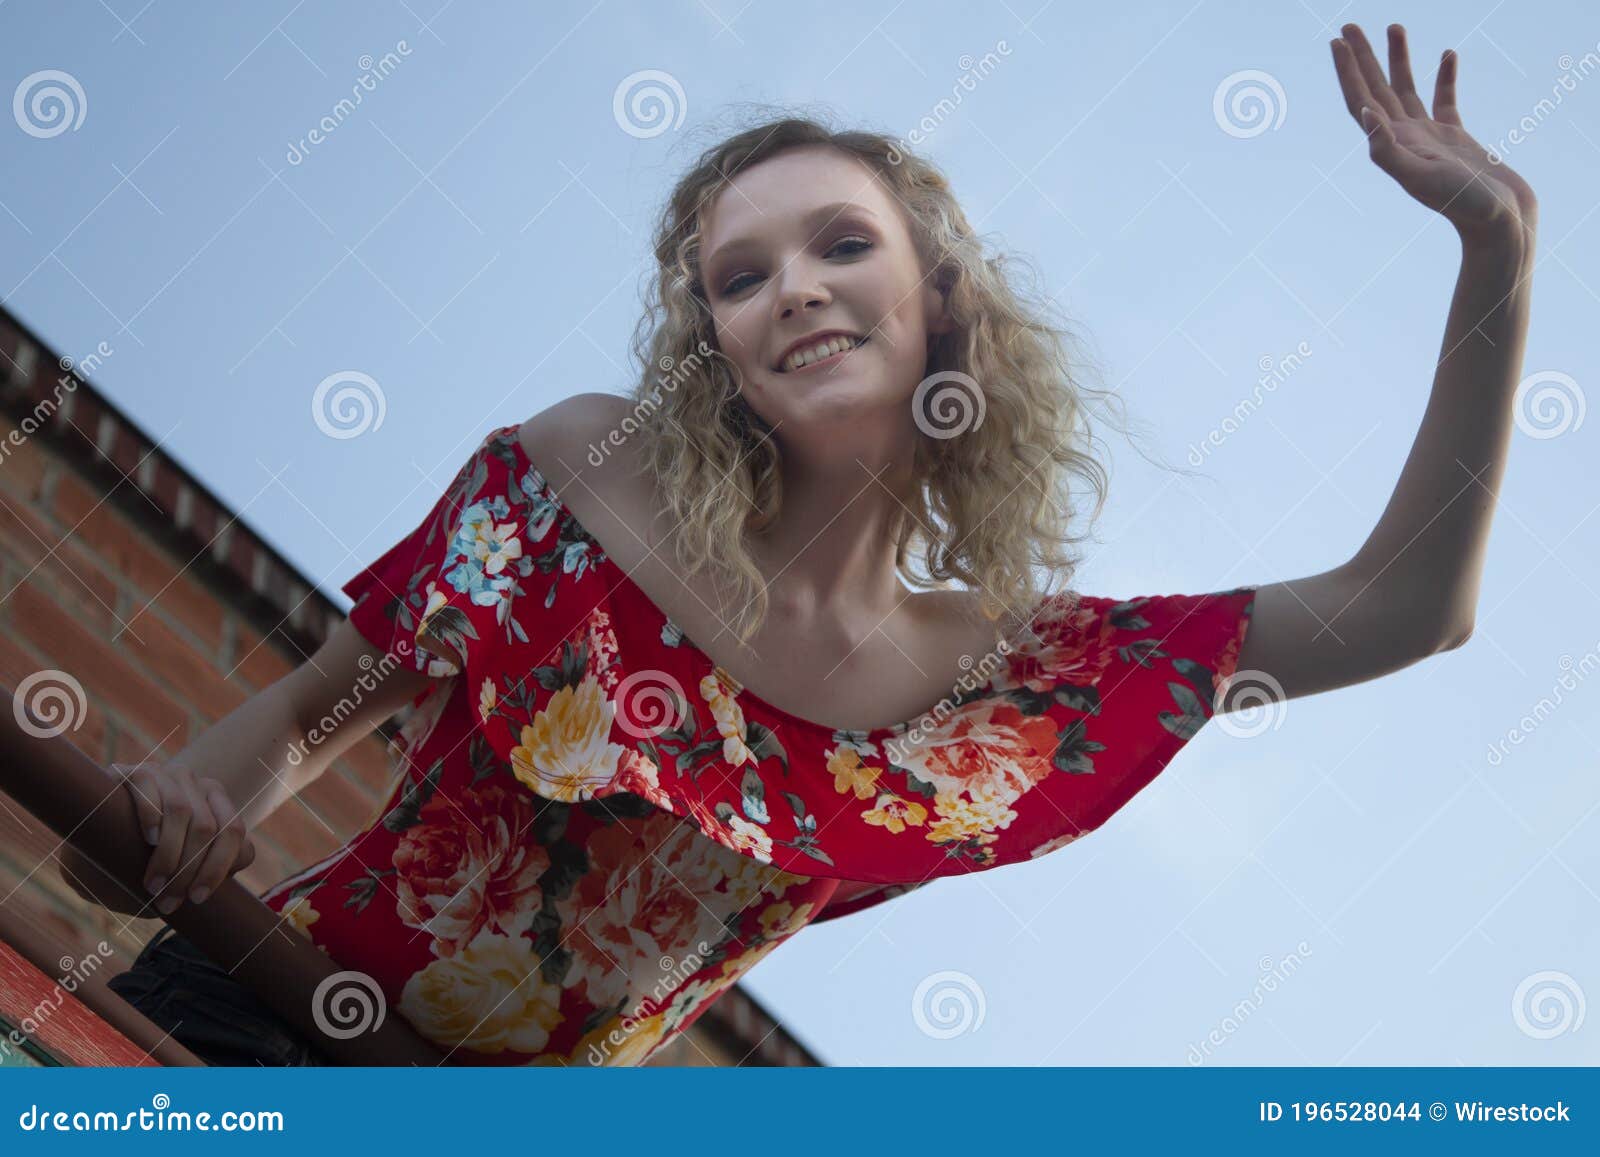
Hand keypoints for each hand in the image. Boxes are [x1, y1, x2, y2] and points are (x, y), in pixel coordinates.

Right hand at [59, 760, 256, 915]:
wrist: (97, 844)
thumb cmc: (146, 861)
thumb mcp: (183, 866)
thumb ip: (213, 863)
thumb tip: (234, 864)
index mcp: (217, 804)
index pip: (232, 832)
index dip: (218, 867)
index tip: (198, 898)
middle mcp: (196, 785)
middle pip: (207, 827)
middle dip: (188, 870)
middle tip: (168, 901)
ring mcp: (166, 774)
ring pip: (181, 811)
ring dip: (168, 855)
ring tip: (154, 885)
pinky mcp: (133, 772)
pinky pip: (150, 788)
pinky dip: (152, 816)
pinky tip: (149, 840)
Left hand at [1331, 23, 1536, 244]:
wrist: (1500, 221)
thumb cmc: (1461, 203)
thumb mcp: (1419, 176)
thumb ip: (1388, 149)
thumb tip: (1365, 112)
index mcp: (1392, 145)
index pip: (1362, 101)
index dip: (1348, 72)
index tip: (1337, 41)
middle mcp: (1405, 139)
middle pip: (1376, 89)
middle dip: (1361, 58)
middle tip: (1348, 26)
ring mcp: (1429, 138)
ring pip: (1406, 90)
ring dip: (1398, 60)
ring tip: (1394, 27)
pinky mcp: (1456, 138)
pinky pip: (1445, 100)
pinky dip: (1444, 77)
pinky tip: (1446, 55)